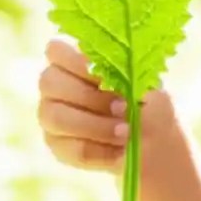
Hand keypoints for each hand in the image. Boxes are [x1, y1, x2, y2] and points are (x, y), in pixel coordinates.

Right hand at [37, 38, 177, 174]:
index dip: (75, 61)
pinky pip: (70, 148)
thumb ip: (127, 76)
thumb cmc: (144, 101)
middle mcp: (54, 86)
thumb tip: (117, 78)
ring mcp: (50, 115)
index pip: (55, 50)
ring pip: (56, 117)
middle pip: (49, 82)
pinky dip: (100, 151)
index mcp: (72, 61)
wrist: (151, 139)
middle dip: (90, 96)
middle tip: (124, 107)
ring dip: (95, 126)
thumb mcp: (144, 85)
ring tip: (126, 131)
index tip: (105, 74)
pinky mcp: (57, 145)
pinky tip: (121, 150)